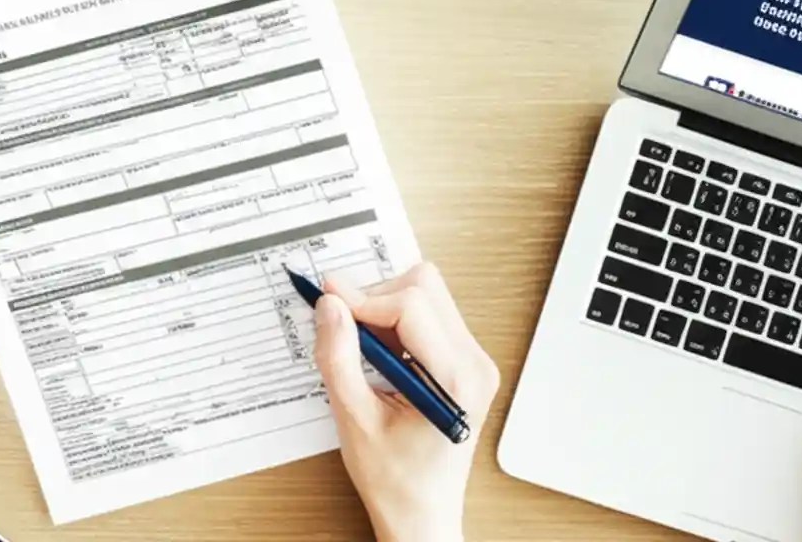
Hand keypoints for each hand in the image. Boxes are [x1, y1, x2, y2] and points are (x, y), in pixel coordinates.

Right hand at [313, 263, 499, 541]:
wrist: (423, 514)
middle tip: (343, 329)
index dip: (362, 298)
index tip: (325, 302)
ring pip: (428, 295)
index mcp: (457, 378)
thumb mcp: (355, 420)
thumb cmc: (395, 480)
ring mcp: (475, 360)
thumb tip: (330, 306)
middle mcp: (476, 362)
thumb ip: (339, 359)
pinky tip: (381, 359)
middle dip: (376, 298)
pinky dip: (397, 324)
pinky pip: (431, 316)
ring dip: (386, 310)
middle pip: (424, 287)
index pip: (410, 306)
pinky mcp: (465, 360)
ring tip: (364, 353)